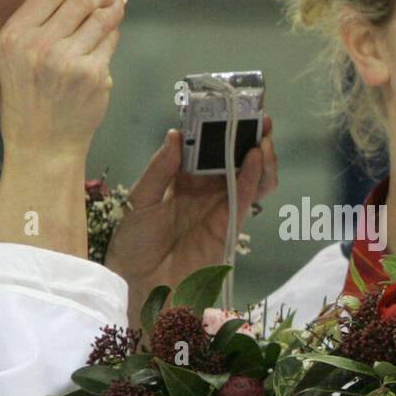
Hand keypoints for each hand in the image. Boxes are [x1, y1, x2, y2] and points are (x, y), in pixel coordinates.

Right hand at [0, 0, 122, 155]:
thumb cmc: (28, 99)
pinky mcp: (94, 75)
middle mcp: (40, 45)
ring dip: (111, 10)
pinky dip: (112, 36)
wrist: (42, 143)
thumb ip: (35, 22)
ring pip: (101, 18)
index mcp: (15, 36)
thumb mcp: (13, 56)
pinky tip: (107, 40)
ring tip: (113, 9)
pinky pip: (110, 42)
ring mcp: (70, 61)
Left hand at [106, 117, 277, 323]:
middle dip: (249, 137)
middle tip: (257, 116)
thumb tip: (175, 134)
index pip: (206, 147)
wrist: (137, 289)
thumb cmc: (133, 247)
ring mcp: (219, 208)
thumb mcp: (139, 201)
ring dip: (261, 157)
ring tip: (262, 136)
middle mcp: (205, 191)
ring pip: (251, 179)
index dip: (220, 128)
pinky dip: (253, 178)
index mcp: (182, 180)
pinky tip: (256, 158)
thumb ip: (160, 169)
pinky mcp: (228, 227)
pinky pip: (245, 199)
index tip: (229, 106)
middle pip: (235, 159)